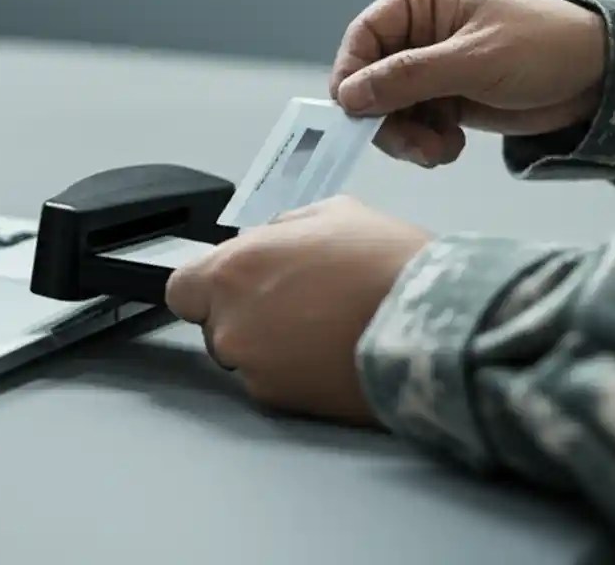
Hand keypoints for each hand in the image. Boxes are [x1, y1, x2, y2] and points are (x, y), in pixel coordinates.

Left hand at [164, 196, 429, 424]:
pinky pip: (274, 384)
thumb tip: (267, 242)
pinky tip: (332, 356)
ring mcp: (252, 366)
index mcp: (234, 269)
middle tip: (297, 307)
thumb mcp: (333, 213)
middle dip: (246, 316)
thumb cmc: (387, 262)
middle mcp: (230, 322)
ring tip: (323, 332)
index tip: (236, 288)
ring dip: (271, 348)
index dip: (208, 288)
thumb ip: (282, 228)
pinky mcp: (279, 401)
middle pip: (214, 324)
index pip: (182, 288)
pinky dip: (295, 375)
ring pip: (245, 357)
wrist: (433, 324)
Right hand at [329, 0, 606, 167]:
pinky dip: (423, 142)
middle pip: (371, 78)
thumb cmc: (542, 49)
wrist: (597, 80)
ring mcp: (430, 67)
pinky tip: (449, 147)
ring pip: (388, 108)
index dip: (352, 74)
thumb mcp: (474, 60)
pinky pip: (411, 124)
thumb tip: (349, 96)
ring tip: (437, 151)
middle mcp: (419, 31)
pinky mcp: (443, 97)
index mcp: (423, 1)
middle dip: (385, 116)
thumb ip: (408, 77)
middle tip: (409, 145)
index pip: (365, 35)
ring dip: (405, 136)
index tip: (353, 112)